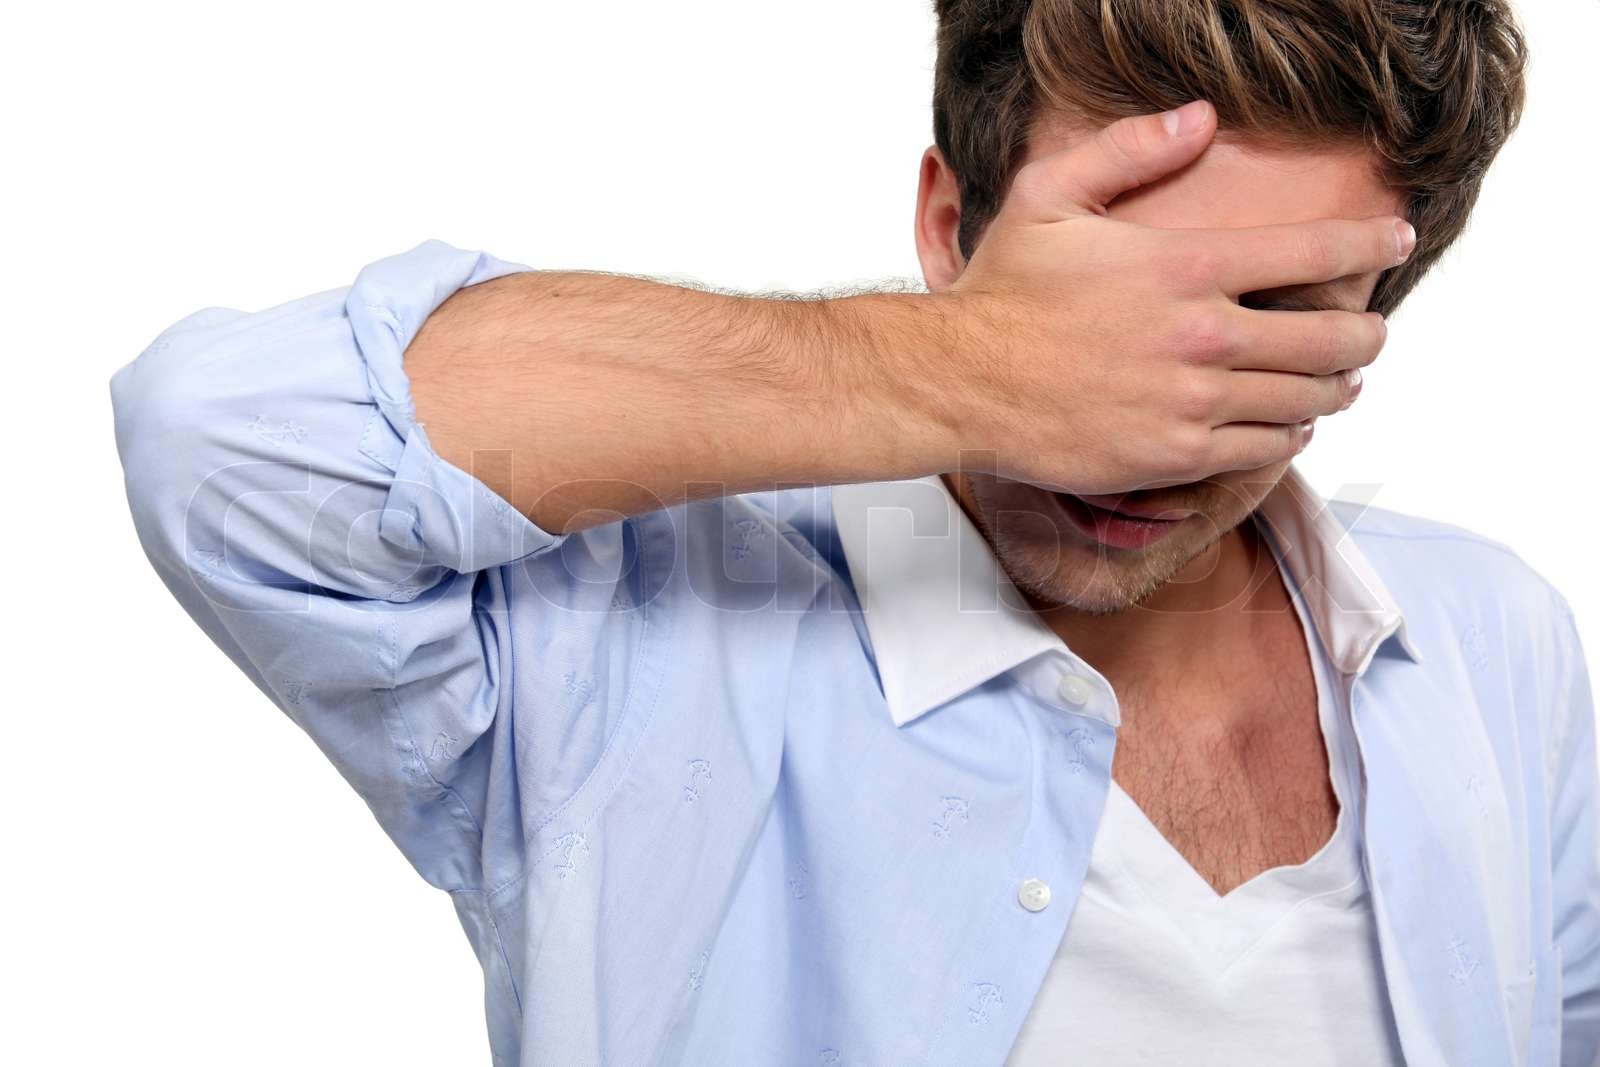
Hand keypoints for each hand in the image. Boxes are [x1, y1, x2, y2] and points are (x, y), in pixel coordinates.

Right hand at [932, 99, 1412, 493]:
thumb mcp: (1050, 195)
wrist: (959, 384)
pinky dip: (1290, 435)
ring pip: (1307, 398)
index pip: (1315, 252)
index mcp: (1185, 266)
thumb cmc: (1002, 291)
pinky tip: (1287, 423)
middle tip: (1370, 329)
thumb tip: (1201, 118)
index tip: (1396, 237)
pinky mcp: (1175, 455)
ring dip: (1337, 386)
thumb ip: (1129, 149)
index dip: (1371, 242)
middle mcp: (1203, 337)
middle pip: (1331, 336)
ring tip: (1340, 379)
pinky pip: (1265, 448)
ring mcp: (1193, 402)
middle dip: (1366, 331)